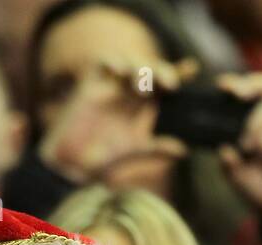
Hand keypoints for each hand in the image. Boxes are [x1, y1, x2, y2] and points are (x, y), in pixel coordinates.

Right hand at [38, 57, 193, 186]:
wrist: (71, 165)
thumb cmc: (102, 161)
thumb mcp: (133, 153)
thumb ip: (156, 148)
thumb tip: (183, 150)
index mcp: (144, 108)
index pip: (163, 84)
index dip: (177, 72)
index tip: (190, 70)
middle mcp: (129, 94)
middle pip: (150, 70)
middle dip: (161, 71)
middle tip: (170, 84)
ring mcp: (110, 88)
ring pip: (131, 63)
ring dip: (139, 68)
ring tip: (141, 86)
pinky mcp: (91, 85)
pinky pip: (103, 63)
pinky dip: (113, 62)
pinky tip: (119, 72)